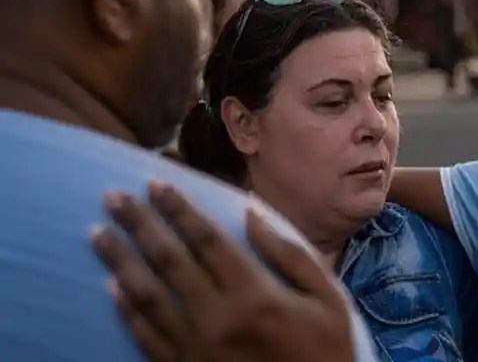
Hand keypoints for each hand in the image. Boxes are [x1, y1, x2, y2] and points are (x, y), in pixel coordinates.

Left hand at [90, 181, 355, 361]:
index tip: (156, 183)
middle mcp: (217, 318)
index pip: (206, 240)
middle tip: (114, 197)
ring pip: (147, 296)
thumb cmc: (326, 348)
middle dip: (140, 225)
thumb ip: (290, 255)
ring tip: (99, 234)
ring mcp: (194, 347)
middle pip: (169, 261)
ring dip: (119, 261)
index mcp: (255, 294)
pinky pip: (146, 336)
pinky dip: (126, 310)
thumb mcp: (326, 298)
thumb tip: (251, 214)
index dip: (179, 210)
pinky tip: (111, 287)